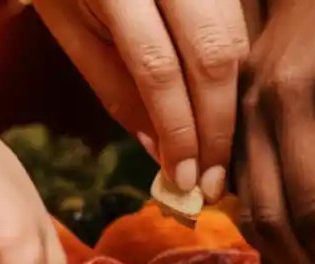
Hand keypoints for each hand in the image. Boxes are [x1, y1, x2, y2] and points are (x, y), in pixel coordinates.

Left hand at [36, 0, 249, 200]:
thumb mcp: (71, 29)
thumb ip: (115, 89)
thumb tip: (163, 154)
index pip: (158, 68)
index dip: (177, 129)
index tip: (184, 179)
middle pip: (214, 57)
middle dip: (218, 128)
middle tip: (215, 183)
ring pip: (238, 43)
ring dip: (235, 107)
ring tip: (223, 157)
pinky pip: (243, 28)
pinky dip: (239, 78)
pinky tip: (227, 114)